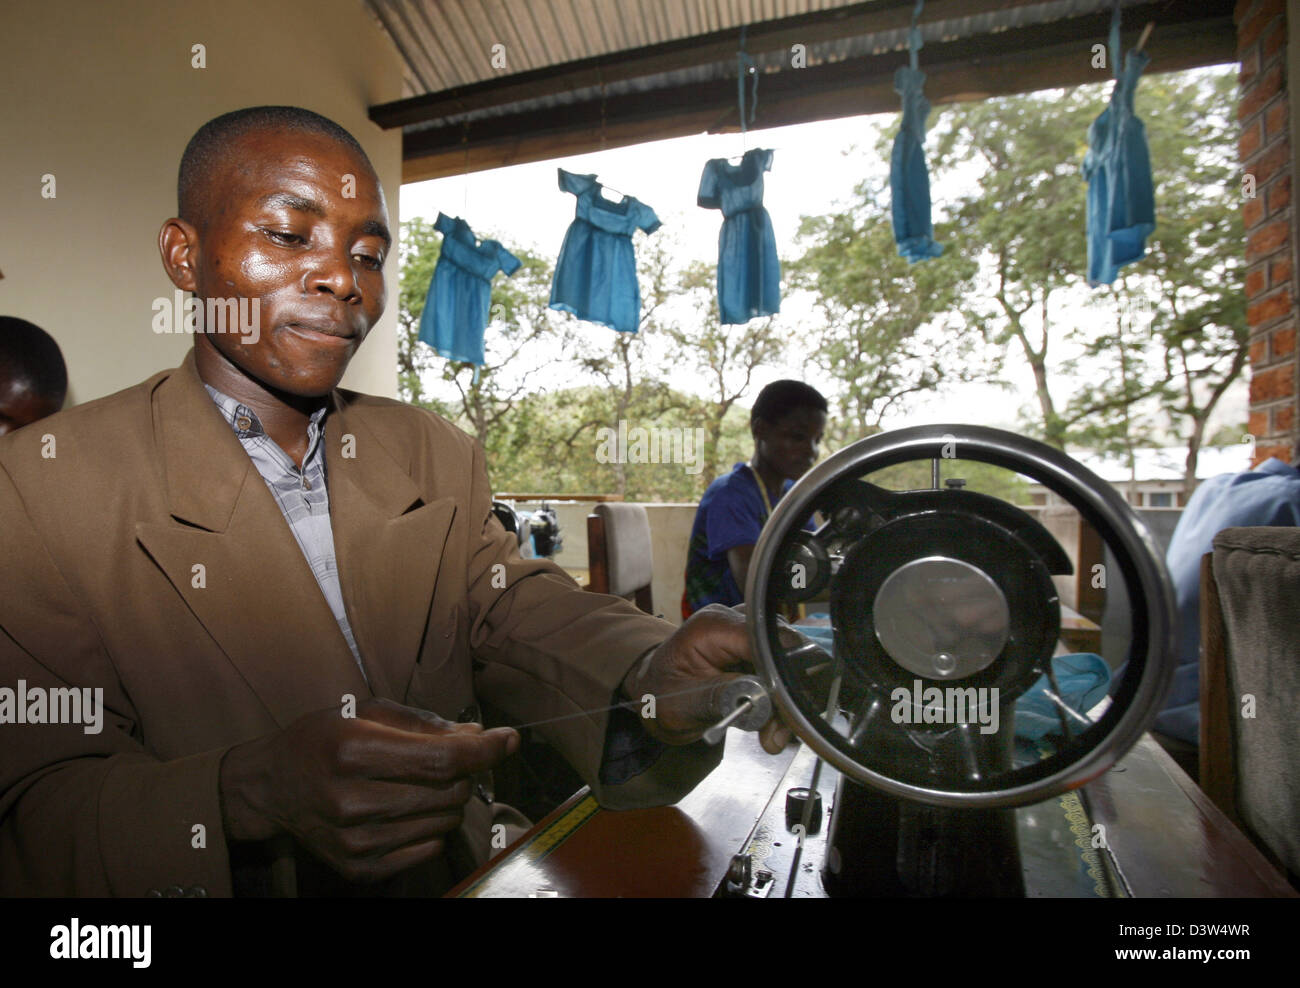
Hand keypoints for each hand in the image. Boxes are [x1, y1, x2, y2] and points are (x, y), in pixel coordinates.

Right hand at [218, 697, 518, 882]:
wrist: (271, 787)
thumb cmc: (324, 738)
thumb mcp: (367, 712)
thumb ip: (426, 724)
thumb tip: (479, 739)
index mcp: (353, 751)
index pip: (440, 759)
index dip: (484, 750)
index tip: (509, 739)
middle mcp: (352, 801)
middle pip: (449, 792)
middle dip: (464, 771)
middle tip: (450, 759)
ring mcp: (355, 841)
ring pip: (444, 821)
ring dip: (448, 799)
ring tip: (421, 783)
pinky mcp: (359, 867)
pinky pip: (428, 848)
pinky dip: (431, 825)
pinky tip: (406, 808)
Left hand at [620, 604, 793, 753]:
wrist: (657, 694)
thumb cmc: (662, 694)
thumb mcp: (682, 703)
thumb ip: (719, 696)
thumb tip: (759, 696)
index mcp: (711, 626)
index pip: (760, 638)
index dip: (779, 671)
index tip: (786, 707)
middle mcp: (734, 623)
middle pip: (780, 650)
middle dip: (785, 694)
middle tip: (779, 731)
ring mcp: (748, 636)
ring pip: (787, 663)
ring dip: (784, 703)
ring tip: (772, 736)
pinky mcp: (757, 652)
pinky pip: (781, 673)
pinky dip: (781, 703)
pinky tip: (772, 727)